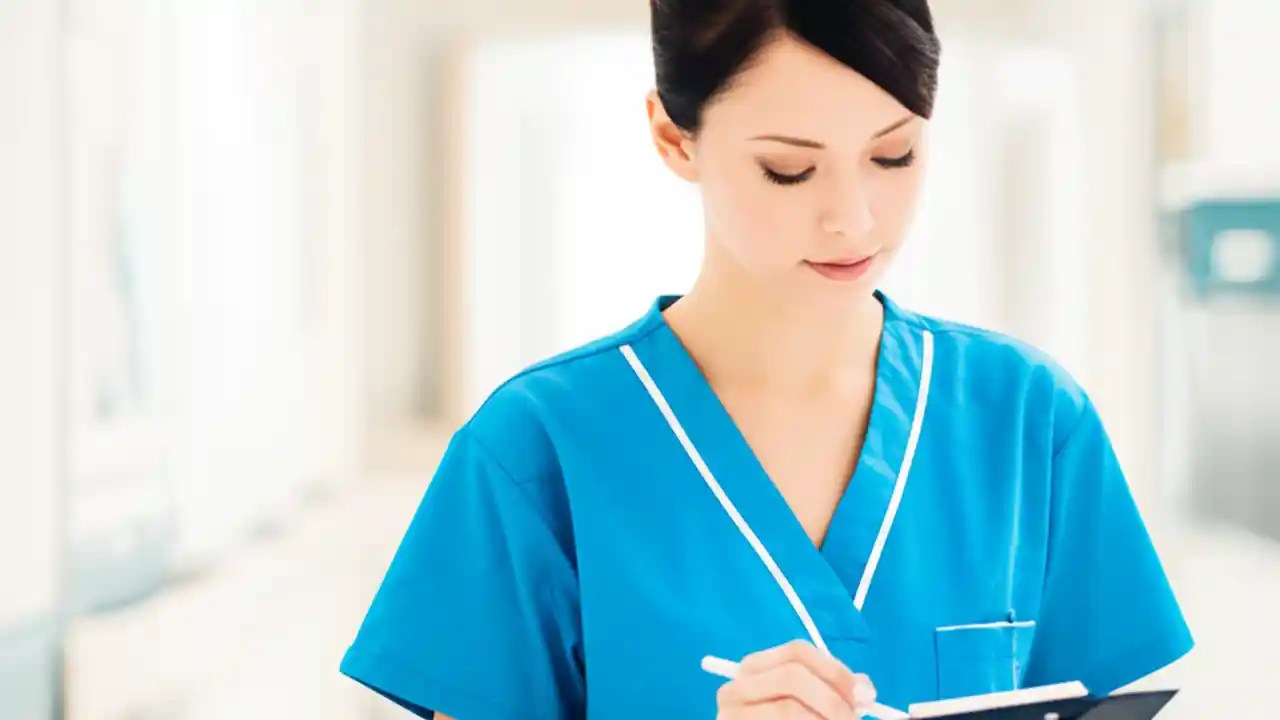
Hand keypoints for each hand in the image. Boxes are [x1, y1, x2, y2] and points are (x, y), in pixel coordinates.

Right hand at [715, 640, 877, 718]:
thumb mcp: (809, 704)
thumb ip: (833, 691)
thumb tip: (864, 690)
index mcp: (755, 669)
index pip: (797, 652)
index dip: (836, 671)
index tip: (864, 696)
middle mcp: (736, 686)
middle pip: (792, 675)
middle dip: (832, 699)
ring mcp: (732, 714)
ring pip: (788, 708)